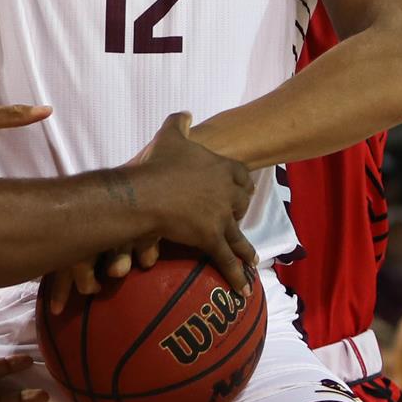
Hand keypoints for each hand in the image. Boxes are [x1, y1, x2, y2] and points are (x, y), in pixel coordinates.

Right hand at [50, 114, 257, 312]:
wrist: (149, 194)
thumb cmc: (158, 165)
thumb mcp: (170, 136)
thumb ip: (179, 123)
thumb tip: (186, 113)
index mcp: (220, 168)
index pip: (241, 174)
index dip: (242, 182)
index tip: (244, 186)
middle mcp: (226, 193)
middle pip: (243, 203)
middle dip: (242, 210)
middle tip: (240, 216)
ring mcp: (221, 217)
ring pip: (239, 234)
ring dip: (246, 248)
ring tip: (253, 259)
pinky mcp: (211, 237)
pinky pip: (226, 259)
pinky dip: (236, 274)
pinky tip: (243, 288)